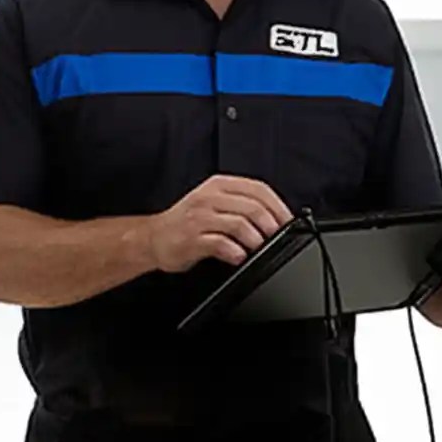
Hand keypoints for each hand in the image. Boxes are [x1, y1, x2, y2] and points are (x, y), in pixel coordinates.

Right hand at [142, 175, 294, 272]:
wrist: (153, 238)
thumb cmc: (189, 223)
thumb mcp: (216, 204)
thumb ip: (242, 205)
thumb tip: (278, 218)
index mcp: (219, 185)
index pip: (259, 189)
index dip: (279, 206)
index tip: (289, 222)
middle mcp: (209, 197)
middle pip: (253, 207)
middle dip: (271, 226)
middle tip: (278, 238)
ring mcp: (199, 217)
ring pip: (240, 224)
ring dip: (256, 240)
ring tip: (260, 249)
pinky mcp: (191, 238)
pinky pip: (220, 244)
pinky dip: (236, 252)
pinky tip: (240, 257)